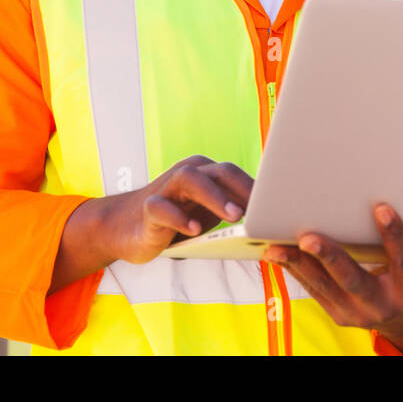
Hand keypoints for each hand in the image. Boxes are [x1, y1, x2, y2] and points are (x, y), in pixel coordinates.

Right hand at [51, 155, 252, 293]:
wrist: (125, 228)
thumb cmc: (176, 220)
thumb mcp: (206, 215)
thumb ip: (231, 212)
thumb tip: (269, 223)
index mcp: (205, 173)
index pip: (235, 174)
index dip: (256, 187)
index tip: (278, 204)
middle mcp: (187, 174)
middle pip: (218, 171)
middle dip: (240, 188)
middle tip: (259, 208)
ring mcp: (166, 188)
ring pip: (191, 180)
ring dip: (216, 197)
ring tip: (235, 216)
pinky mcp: (148, 207)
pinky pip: (162, 207)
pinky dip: (179, 217)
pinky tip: (194, 230)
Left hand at [263, 204, 402, 354]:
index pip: (402, 262)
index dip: (394, 236)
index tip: (382, 207)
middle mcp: (380, 304)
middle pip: (352, 279)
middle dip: (330, 257)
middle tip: (310, 236)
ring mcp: (354, 311)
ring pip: (323, 287)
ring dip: (299, 264)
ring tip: (276, 244)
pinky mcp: (335, 312)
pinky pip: (311, 290)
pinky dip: (293, 270)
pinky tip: (276, 252)